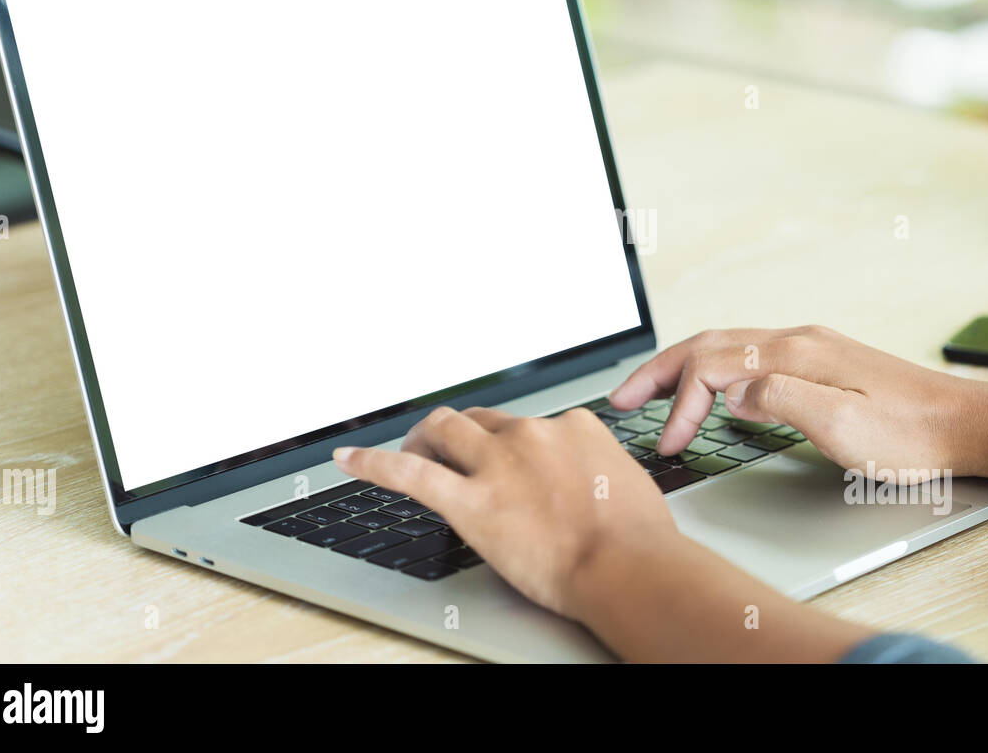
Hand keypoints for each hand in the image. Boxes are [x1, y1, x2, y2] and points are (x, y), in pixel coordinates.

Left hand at [332, 405, 680, 617]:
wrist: (630, 568)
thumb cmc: (639, 540)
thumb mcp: (625, 485)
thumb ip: (596, 473)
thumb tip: (590, 482)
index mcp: (573, 427)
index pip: (530, 424)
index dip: (513, 445)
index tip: (509, 461)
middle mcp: (531, 434)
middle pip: (481, 419)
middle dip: (460, 432)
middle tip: (447, 450)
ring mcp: (497, 464)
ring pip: (445, 430)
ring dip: (424, 438)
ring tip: (412, 452)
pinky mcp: (469, 500)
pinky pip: (408, 473)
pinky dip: (372, 462)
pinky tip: (348, 460)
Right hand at [609, 325, 981, 479]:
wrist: (965, 425)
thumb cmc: (911, 434)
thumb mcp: (843, 424)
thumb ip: (780, 400)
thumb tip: (734, 392)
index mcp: (796, 353)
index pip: (712, 366)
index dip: (679, 402)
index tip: (669, 443)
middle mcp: (797, 341)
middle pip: (709, 344)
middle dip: (659, 371)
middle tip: (621, 398)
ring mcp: (809, 349)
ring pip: (726, 347)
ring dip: (682, 368)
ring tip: (650, 392)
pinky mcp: (819, 363)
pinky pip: (748, 356)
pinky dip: (713, 371)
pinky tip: (712, 391)